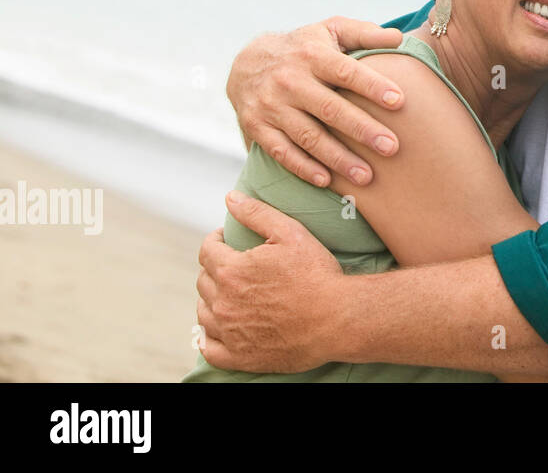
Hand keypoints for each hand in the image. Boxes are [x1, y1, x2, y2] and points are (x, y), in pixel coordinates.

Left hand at [195, 191, 347, 372]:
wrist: (337, 319)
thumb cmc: (317, 274)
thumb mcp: (291, 234)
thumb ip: (257, 214)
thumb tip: (231, 198)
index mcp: (232, 270)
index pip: (207, 251)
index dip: (215, 241)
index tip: (225, 240)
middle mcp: (223, 302)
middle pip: (203, 281)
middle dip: (215, 269)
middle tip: (233, 266)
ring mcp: (229, 332)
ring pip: (204, 313)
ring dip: (212, 300)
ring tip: (230, 294)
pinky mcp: (239, 357)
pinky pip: (209, 349)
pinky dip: (209, 338)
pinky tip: (220, 329)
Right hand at [226, 16, 403, 186]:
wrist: (247, 63)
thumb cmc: (305, 48)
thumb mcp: (331, 30)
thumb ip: (365, 33)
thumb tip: (398, 38)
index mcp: (313, 55)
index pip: (346, 71)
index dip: (372, 86)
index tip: (399, 101)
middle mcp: (290, 80)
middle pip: (330, 109)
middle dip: (362, 129)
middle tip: (392, 148)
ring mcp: (272, 105)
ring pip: (308, 136)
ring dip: (338, 158)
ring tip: (366, 176)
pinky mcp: (257, 126)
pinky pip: (281, 151)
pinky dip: (303, 167)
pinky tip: (326, 181)